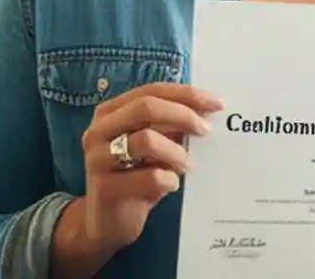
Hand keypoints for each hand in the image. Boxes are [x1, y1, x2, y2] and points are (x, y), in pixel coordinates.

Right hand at [71, 83, 223, 256]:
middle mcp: (99, 131)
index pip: (151, 91)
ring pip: (147, 140)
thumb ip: (171, 126)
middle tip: (205, 130)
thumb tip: (208, 109)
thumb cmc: (136, 177)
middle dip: (183, 115)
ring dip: (177, 152)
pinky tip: (171, 185)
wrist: (107, 224)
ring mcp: (98, 159)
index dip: (186, 94)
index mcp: (110, 113)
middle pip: (146, 107)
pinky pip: (150, 177)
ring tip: (187, 166)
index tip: (216, 104)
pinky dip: (170, 180)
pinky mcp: (105, 188)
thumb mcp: (154, 147)